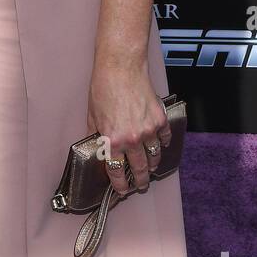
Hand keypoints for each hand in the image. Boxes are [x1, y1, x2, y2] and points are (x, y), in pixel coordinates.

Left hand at [87, 62, 172, 197]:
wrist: (121, 66)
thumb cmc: (104, 86)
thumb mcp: (92, 114)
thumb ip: (96, 134)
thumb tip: (97, 147)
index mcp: (112, 140)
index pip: (116, 171)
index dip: (119, 184)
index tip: (121, 189)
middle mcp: (132, 139)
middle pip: (139, 169)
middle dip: (140, 180)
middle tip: (141, 185)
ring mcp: (149, 130)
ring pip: (154, 157)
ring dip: (152, 165)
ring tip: (150, 167)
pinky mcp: (160, 120)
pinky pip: (164, 139)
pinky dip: (163, 143)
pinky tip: (159, 144)